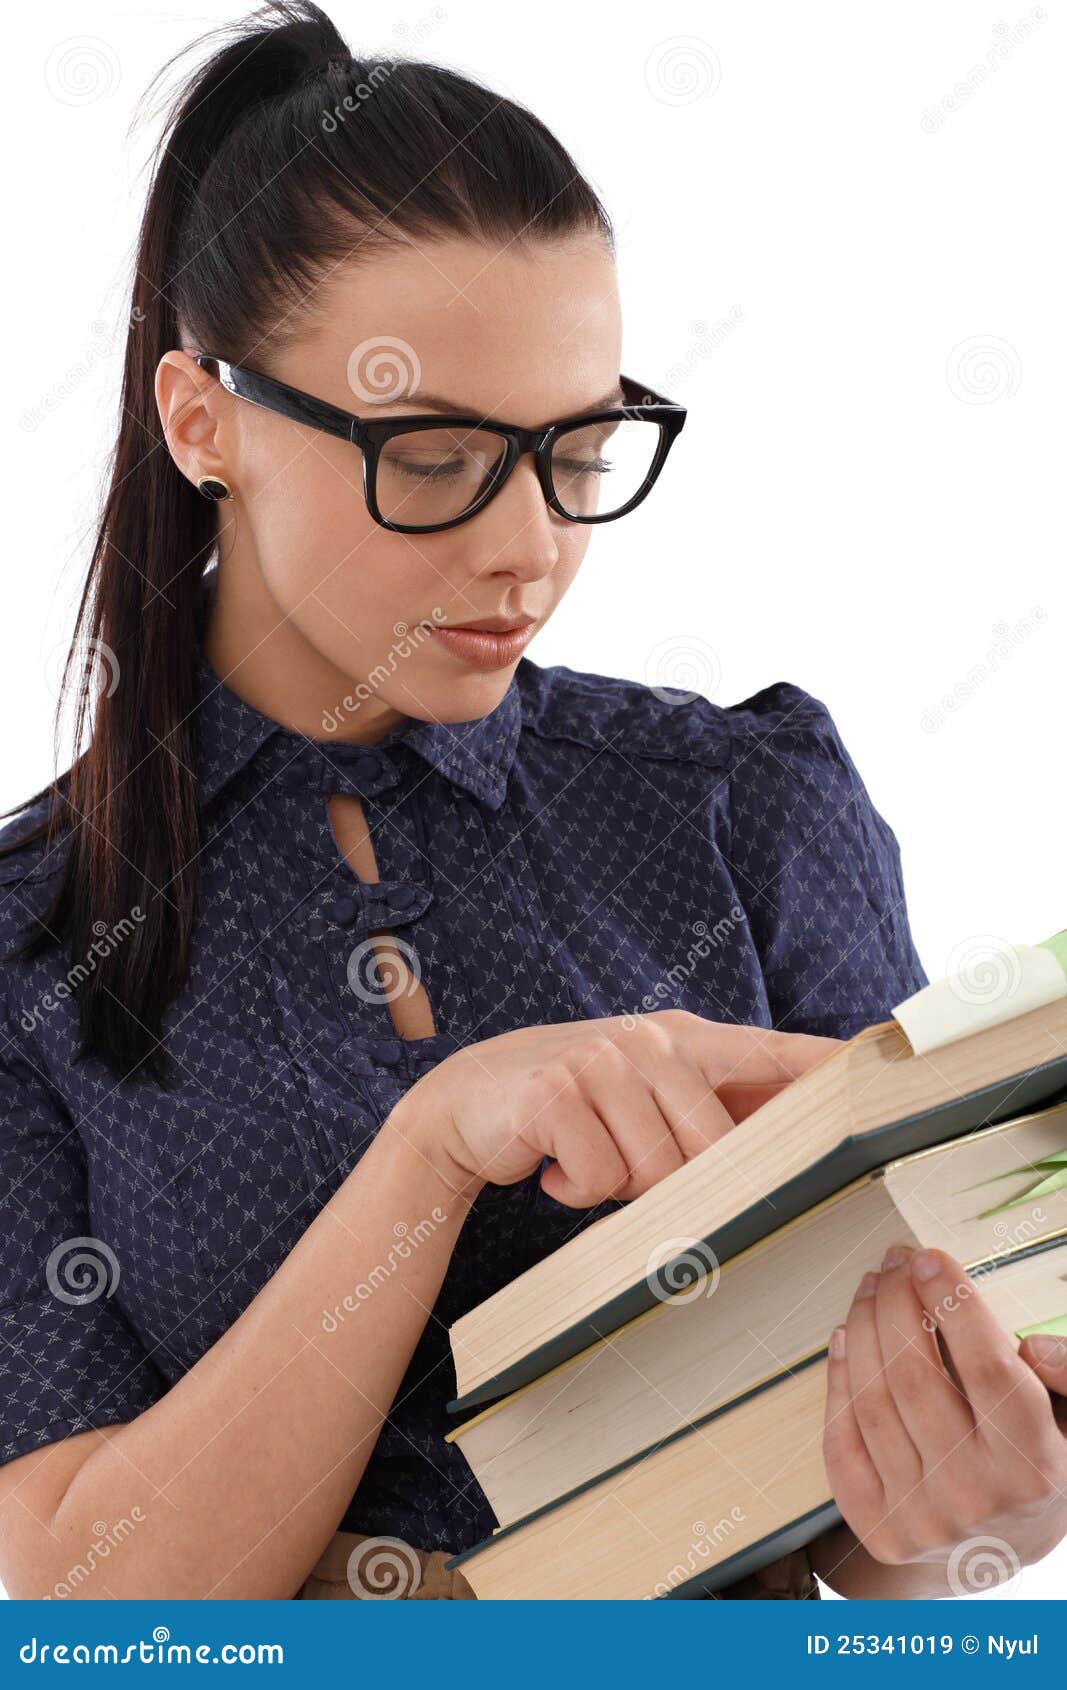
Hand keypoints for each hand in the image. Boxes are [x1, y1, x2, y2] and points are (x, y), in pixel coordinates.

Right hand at [393, 1010, 837, 1204]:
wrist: (469, 1103)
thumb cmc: (575, 1110)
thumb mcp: (646, 1100)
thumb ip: (708, 1118)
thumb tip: (788, 1161)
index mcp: (688, 1041)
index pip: (778, 1055)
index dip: (834, 1066)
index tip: (891, 1064)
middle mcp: (653, 1041)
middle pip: (718, 1147)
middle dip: (684, 1185)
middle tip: (634, 1174)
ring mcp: (605, 1061)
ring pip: (659, 1171)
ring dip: (623, 1189)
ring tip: (591, 1162)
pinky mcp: (558, 1093)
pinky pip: (600, 1178)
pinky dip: (578, 1191)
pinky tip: (555, 1166)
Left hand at [823, 1243, 1066, 1584]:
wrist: (993, 1556)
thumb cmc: (1031, 1467)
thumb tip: (1030, 1346)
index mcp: (1031, 1465)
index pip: (986, 1368)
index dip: (952, 1302)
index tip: (928, 1257)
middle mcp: (973, 1494)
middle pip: (914, 1374)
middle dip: (896, 1300)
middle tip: (894, 1261)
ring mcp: (919, 1515)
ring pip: (872, 1397)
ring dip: (863, 1325)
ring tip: (871, 1286)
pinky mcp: (875, 1524)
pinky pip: (841, 1435)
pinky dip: (838, 1376)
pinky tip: (846, 1336)